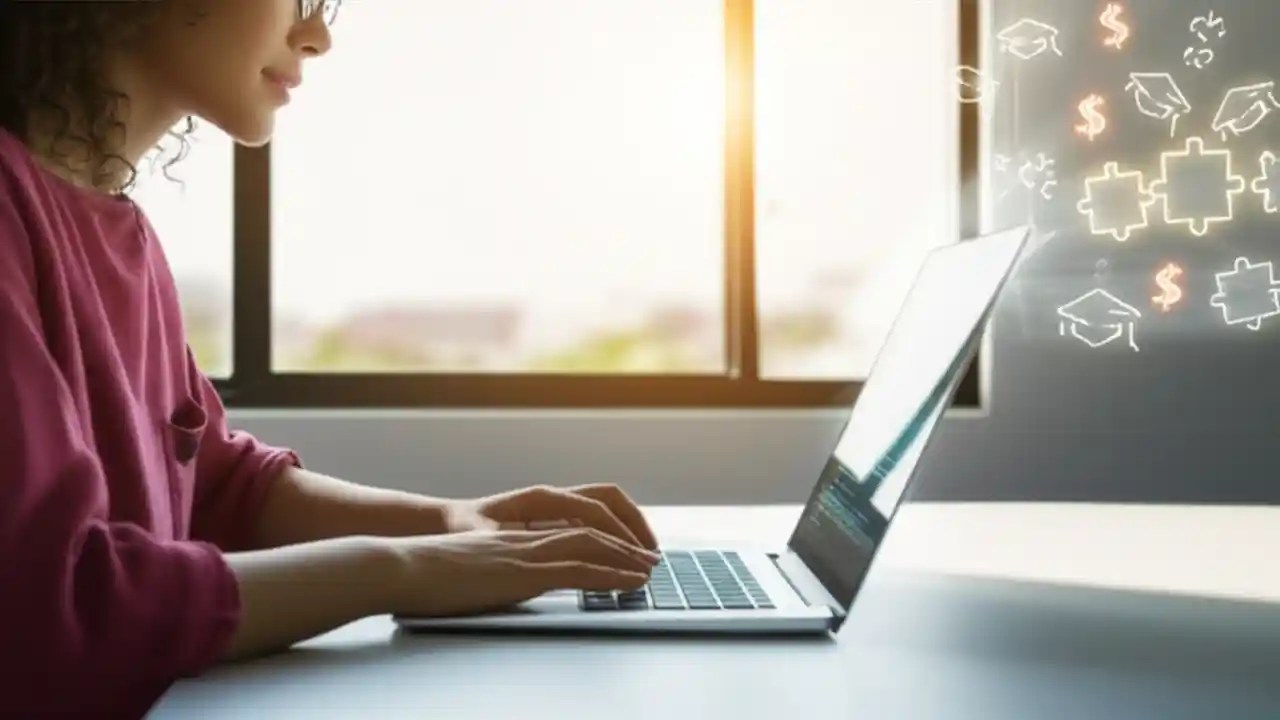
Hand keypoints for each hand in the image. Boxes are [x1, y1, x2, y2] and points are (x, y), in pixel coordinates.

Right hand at [384, 526, 659, 617]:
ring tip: (650, 570)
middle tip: (650, 559)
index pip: (568, 530)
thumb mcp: (466, 569)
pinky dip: (611, 575)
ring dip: (626, 558)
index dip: (601, 539)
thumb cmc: (423, 573)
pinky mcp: (522, 572)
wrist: (401, 565)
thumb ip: (489, 572)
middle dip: (623, 544)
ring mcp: (526, 553)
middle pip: (588, 532)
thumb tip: (497, 584)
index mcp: (512, 538)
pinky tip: (630, 582)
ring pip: (591, 546)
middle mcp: (525, 539)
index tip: (623, 552)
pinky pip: (578, 570)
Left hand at [441, 483, 659, 551]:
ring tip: (645, 554)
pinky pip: (597, 516)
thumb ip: (498, 542)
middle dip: (635, 525)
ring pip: (608, 505)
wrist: (450, 519)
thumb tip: (512, 547)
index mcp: (542, 498)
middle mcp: (555, 495)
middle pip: (610, 499)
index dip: (619, 532)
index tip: (636, 555)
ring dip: (630, 525)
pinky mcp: (558, 514)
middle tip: (651, 555)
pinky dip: (616, 530)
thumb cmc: (463, 527)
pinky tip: (622, 554)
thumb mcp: (478, 536)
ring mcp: (558, 503)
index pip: (594, 509)